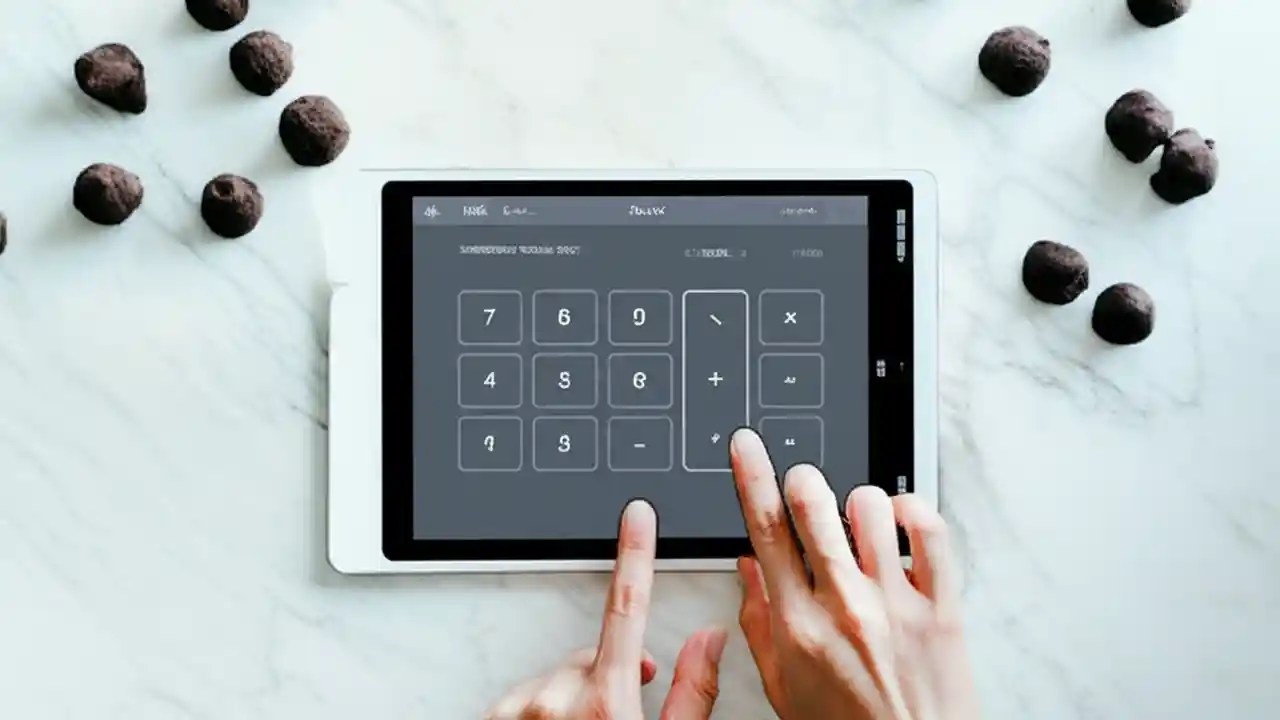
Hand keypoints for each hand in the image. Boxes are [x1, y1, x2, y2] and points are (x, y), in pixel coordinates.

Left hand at [485, 500, 728, 719]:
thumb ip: (693, 692)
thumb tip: (709, 639)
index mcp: (608, 703)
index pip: (627, 608)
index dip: (635, 554)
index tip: (637, 516)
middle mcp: (556, 701)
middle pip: (590, 656)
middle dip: (607, 677)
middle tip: (620, 716)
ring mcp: (518, 712)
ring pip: (555, 678)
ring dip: (572, 698)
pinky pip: (523, 697)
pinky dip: (540, 711)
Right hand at [730, 429, 979, 719]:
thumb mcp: (782, 688)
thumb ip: (759, 622)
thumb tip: (748, 568)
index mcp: (798, 624)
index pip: (765, 530)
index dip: (751, 476)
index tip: (747, 446)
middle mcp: (844, 607)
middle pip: (813, 505)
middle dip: (802, 478)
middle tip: (804, 482)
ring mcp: (896, 605)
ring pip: (870, 508)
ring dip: (858, 502)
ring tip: (858, 523)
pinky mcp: (942, 609)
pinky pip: (932, 534)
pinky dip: (915, 513)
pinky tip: (901, 522)